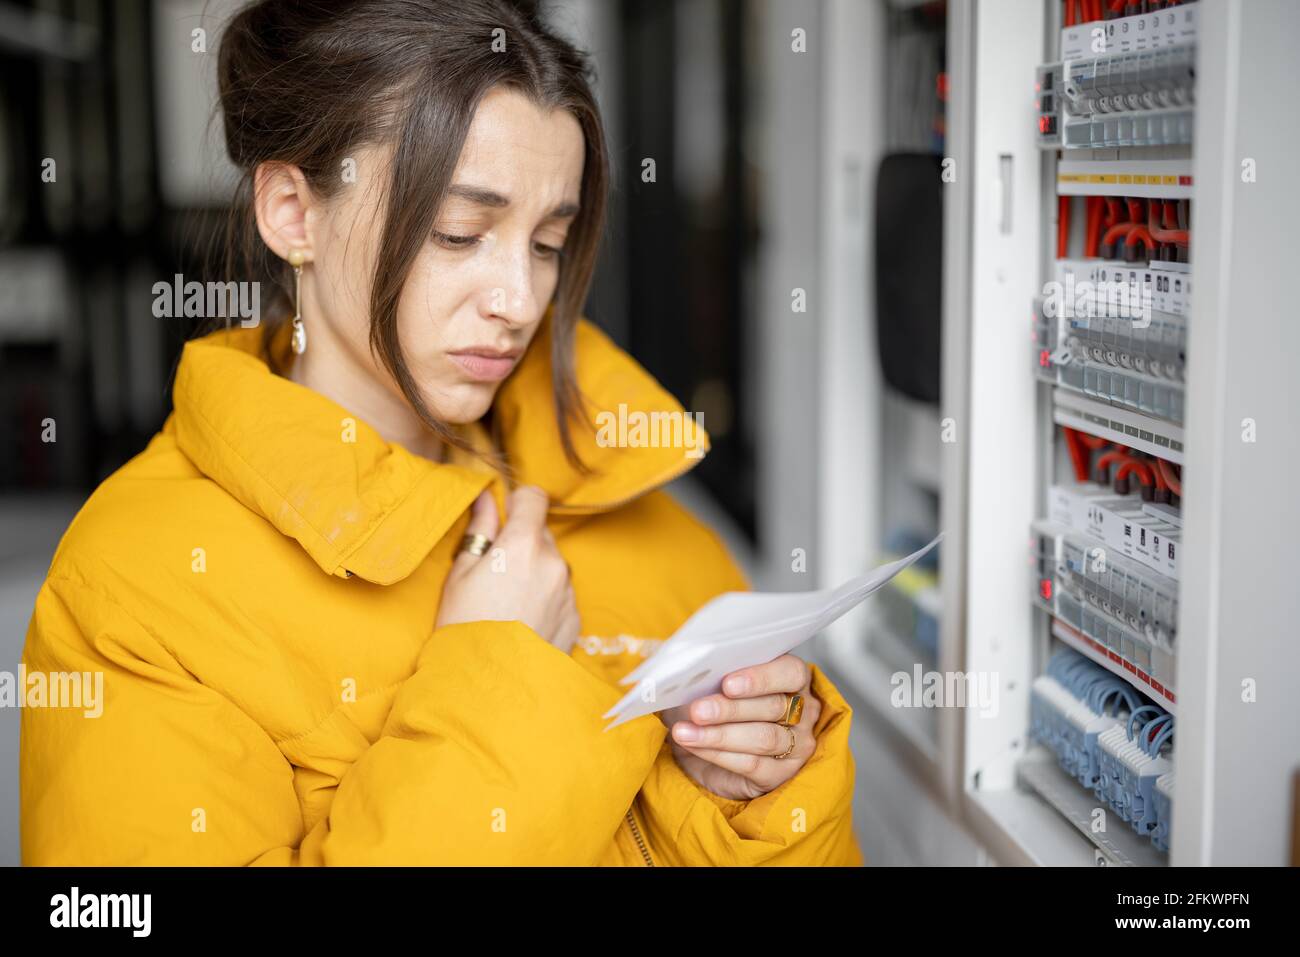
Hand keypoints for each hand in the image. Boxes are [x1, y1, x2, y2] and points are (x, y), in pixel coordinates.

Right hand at [435, 486, 579, 653]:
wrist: (487, 688)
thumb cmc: (464, 628)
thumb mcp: (460, 574)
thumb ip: (480, 530)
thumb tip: (485, 498)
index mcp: (524, 545)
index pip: (534, 498)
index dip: (517, 503)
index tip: (504, 516)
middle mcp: (554, 563)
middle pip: (542, 533)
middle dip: (522, 542)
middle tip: (496, 572)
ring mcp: (568, 592)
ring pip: (553, 565)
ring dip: (536, 571)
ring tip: (508, 603)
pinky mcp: (575, 618)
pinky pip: (561, 594)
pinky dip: (546, 599)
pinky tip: (523, 621)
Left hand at [660, 654, 821, 800]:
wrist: (703, 749)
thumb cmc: (713, 704)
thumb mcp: (712, 683)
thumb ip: (713, 674)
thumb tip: (692, 672)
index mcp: (792, 677)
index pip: (791, 673)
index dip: (760, 678)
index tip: (727, 684)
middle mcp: (802, 710)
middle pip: (773, 707)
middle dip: (730, 709)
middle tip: (697, 711)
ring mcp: (797, 745)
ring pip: (764, 738)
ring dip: (720, 735)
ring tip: (685, 732)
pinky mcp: (780, 774)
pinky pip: (752, 764)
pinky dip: (718, 755)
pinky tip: (694, 746)